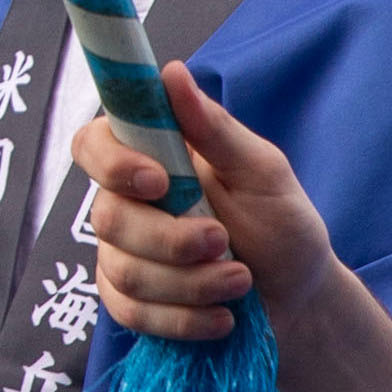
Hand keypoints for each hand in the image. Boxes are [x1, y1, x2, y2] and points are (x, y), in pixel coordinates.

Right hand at [85, 59, 342, 337]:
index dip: (112, 164)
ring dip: (190, 284)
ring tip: (240, 282)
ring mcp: (122, 254)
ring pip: (124, 271)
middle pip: (107, 218)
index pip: (92, 145)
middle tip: (225, 244)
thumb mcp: (263, 172)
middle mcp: (125, 202)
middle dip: (172, 241)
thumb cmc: (282, 225)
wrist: (299, 300)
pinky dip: (183, 320)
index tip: (158, 182)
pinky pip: (131, 313)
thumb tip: (170, 71)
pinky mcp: (129, 302)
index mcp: (149, 157)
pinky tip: (222, 317)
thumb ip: (214, 129)